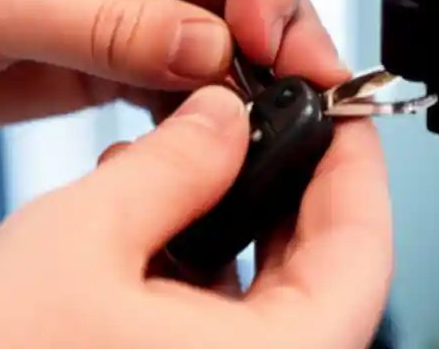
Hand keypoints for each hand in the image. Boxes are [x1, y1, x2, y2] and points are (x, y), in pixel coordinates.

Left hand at [0, 0, 346, 123]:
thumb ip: (103, 24)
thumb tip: (209, 49)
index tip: (273, 34)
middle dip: (272, 17)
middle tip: (309, 78)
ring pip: (214, 14)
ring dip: (248, 63)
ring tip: (280, 112)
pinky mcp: (109, 36)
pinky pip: (177, 64)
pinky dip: (205, 97)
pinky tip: (222, 129)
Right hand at [0, 87, 393, 347]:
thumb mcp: (76, 242)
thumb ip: (166, 166)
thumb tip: (219, 117)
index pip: (362, 251)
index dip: (356, 166)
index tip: (341, 110)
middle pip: (321, 272)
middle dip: (289, 181)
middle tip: (267, 115)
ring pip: (269, 298)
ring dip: (237, 218)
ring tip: (194, 153)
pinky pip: (220, 327)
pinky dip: (198, 267)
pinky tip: (151, 218)